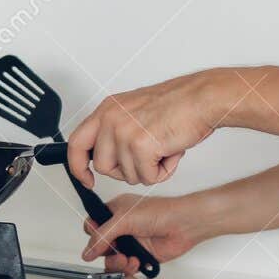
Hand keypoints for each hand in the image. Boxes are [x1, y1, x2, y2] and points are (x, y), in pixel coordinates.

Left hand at [67, 71, 226, 186]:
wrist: (202, 99)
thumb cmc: (177, 105)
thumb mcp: (134, 111)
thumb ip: (116, 131)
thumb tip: (109, 158)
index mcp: (107, 110)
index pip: (76, 143)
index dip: (78, 167)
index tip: (87, 179)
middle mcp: (110, 119)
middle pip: (103, 166)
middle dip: (125, 171)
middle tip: (146, 158)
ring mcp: (123, 132)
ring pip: (127, 175)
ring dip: (148, 170)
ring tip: (164, 149)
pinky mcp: (140, 145)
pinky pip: (147, 177)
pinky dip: (162, 172)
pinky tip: (171, 153)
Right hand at [80, 193, 206, 271]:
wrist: (182, 225)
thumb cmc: (160, 212)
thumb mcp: (124, 219)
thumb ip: (102, 235)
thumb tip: (88, 251)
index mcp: (115, 211)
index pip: (94, 225)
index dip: (93, 235)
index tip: (96, 242)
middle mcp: (122, 227)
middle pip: (101, 245)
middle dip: (105, 252)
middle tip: (114, 251)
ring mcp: (131, 242)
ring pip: (113, 259)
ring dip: (117, 262)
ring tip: (126, 260)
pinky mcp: (141, 255)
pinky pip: (127, 267)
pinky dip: (129, 268)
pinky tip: (136, 262)